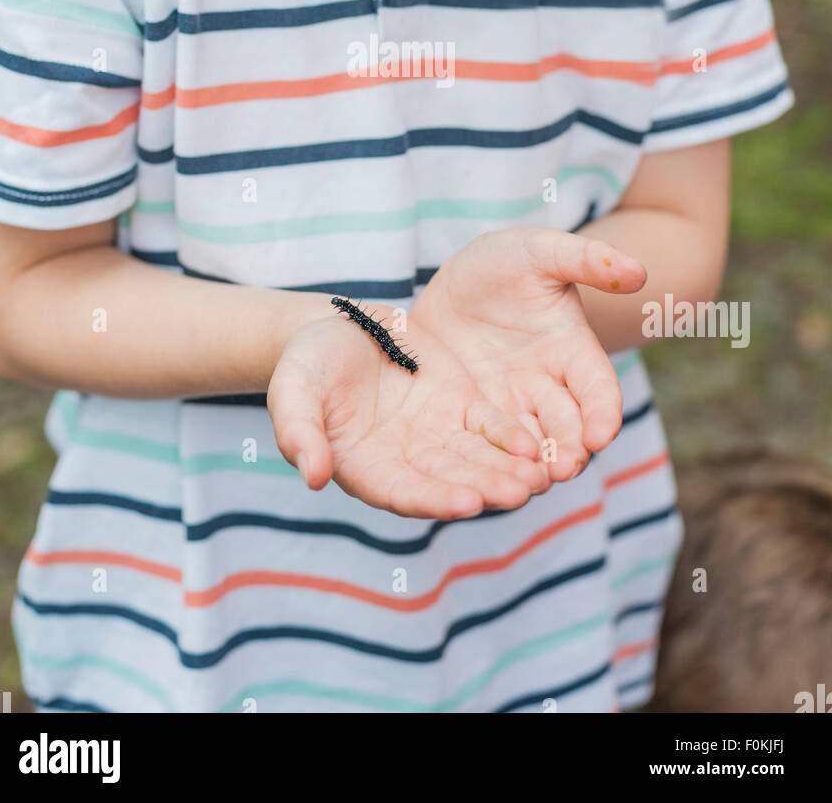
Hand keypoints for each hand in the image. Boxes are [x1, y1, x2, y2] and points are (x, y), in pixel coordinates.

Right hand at [267, 312, 550, 519]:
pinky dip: (512, 438)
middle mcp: (407, 461)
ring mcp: (437, 436)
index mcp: (366, 467)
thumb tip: (313, 476)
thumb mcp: (293, 391)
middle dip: (486, 489)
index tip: (467, 504)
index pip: (403, 493)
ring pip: (478, 460)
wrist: (335, 326)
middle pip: (451, 482)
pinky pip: (492, 428)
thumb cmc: (305, 363)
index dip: (435, 500)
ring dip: (508, 471)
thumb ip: (299, 433)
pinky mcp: (461, 407)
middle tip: (520, 493)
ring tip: (539, 477)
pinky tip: (535, 446)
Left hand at [410, 228, 646, 482]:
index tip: (601, 433)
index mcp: (573, 351)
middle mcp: (548, 388)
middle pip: (566, 427)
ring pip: (528, 445)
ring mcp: (510, 405)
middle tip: (563, 470)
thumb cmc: (506, 260)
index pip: (598, 389)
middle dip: (568, 450)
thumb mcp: (540, 251)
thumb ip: (587, 259)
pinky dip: (488, 464)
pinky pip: (484, 445)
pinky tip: (480, 481)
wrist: (454, 281)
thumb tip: (638, 273)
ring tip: (526, 485)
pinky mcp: (473, 415)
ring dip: (532, 467)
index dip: (603, 411)